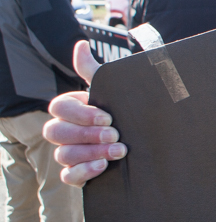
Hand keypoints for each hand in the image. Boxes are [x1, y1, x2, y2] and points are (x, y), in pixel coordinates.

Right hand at [44, 41, 122, 185]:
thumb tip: (80, 44)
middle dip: (86, 134)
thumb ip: (96, 71)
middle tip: (115, 135)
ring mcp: (70, 154)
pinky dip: (83, 171)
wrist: (152, 143)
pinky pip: (68, 176)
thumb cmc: (128, 115)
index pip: (59, 107)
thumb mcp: (115, 93)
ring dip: (90, 152)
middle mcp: (67, 132)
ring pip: (63, 154)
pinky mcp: (78, 174)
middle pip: (55, 132)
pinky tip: (103, 166)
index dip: (81, 113)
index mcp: (73, 110)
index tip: (108, 116)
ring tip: (119, 151)